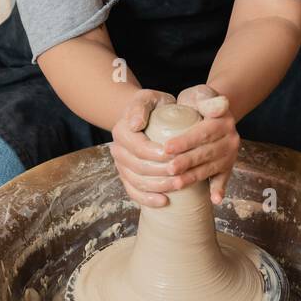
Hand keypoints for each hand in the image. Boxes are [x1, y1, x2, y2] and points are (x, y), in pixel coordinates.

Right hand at [110, 88, 175, 206]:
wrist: (148, 116)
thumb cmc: (153, 106)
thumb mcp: (148, 98)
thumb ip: (142, 105)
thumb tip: (135, 124)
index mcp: (121, 131)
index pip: (140, 148)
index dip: (158, 155)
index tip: (177, 156)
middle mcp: (118, 150)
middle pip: (138, 168)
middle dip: (161, 173)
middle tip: (183, 174)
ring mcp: (121, 165)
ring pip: (137, 182)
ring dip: (158, 187)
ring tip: (177, 186)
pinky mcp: (127, 177)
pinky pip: (133, 192)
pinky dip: (147, 199)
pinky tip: (163, 201)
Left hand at [171, 84, 239, 203]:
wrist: (212, 110)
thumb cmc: (198, 103)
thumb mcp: (201, 95)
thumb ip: (208, 100)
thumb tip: (221, 106)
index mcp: (223, 121)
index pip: (202, 133)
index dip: (185, 141)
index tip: (166, 147)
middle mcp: (230, 139)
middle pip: (206, 153)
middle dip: (186, 162)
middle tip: (169, 169)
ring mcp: (230, 154)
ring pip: (210, 168)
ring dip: (194, 177)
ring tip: (177, 184)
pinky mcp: (228, 166)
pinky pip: (223, 179)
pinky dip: (219, 189)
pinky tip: (214, 200)